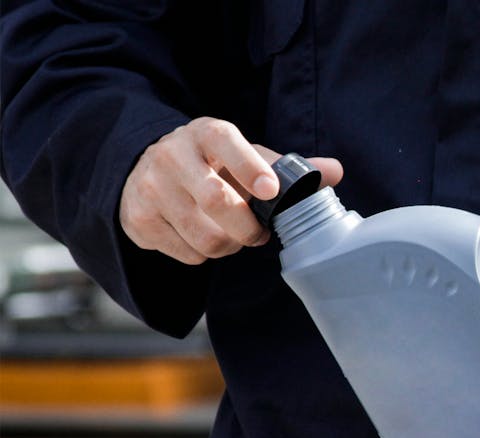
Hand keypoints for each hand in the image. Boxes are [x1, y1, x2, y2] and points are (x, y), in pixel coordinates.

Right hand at [119, 116, 343, 264]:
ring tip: (230, 234)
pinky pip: (187, 254)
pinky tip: (201, 236)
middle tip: (258, 233)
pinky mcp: (137, 219)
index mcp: (206, 134)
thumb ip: (290, 167)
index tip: (270, 190)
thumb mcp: (247, 157)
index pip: (226, 143)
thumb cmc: (213, 165)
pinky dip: (204, 255)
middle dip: (248, 228)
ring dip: (229, 245)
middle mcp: (172, 155)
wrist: (146, 170)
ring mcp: (150, 188)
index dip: (250, 167)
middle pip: (217, 201)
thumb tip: (335, 170)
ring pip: (205, 237)